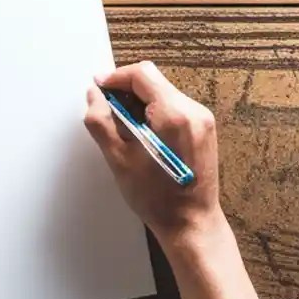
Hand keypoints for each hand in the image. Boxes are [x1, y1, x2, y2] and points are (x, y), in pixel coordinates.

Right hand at [84, 61, 221, 239]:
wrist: (191, 224)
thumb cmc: (157, 198)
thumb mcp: (118, 158)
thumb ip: (101, 121)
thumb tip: (94, 95)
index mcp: (174, 114)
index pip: (142, 74)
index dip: (115, 77)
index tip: (99, 89)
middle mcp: (193, 111)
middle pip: (153, 81)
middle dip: (126, 90)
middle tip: (107, 111)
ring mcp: (202, 119)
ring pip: (163, 92)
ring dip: (140, 102)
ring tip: (124, 128)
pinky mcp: (204, 129)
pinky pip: (174, 106)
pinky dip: (154, 112)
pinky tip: (143, 135)